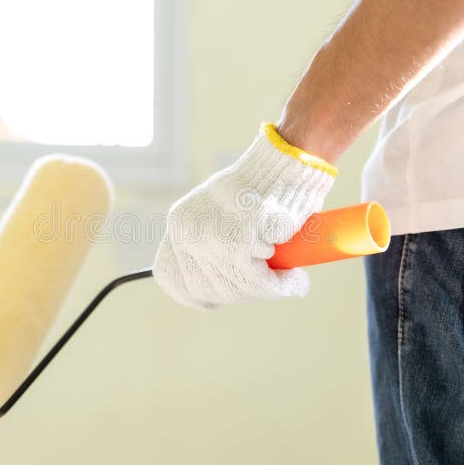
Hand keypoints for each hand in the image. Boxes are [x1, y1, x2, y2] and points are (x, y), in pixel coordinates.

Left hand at [153, 123, 336, 310]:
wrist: (287, 163)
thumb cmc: (262, 190)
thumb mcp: (221, 213)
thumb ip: (212, 246)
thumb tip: (210, 296)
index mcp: (180, 223)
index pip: (169, 274)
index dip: (189, 293)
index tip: (211, 301)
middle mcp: (189, 233)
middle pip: (204, 288)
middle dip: (237, 294)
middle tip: (266, 285)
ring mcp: (212, 240)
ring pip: (234, 288)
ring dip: (266, 290)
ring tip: (290, 280)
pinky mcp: (240, 244)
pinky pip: (260, 283)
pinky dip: (282, 285)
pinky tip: (294, 278)